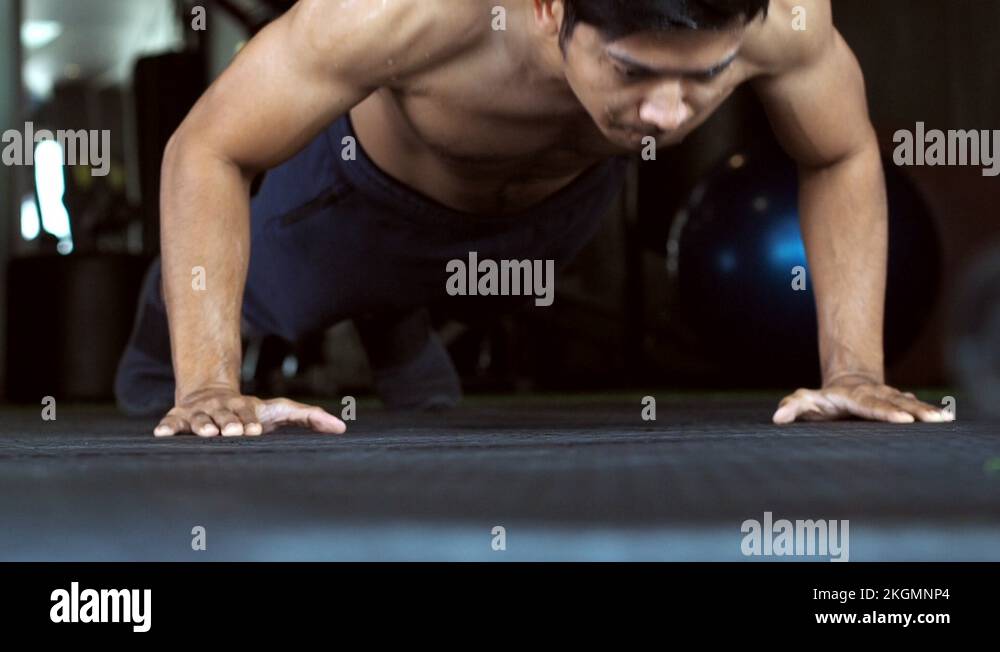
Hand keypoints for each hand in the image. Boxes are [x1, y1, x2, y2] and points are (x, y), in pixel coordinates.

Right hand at [153, 388, 346, 436]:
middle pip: (226, 416)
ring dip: (202, 425)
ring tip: (206, 433)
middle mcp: (223, 409)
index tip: (256, 430)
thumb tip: (342, 427)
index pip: (250, 415)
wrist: (212, 394)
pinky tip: (161, 434)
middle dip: (229, 423)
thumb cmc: (254, 411)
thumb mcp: (282, 411)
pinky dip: (167, 427)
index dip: (252, 422)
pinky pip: (173, 422)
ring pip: (200, 419)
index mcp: (247, 409)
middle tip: (231, 432)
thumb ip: (310, 417)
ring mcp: (201, 413)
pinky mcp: (180, 418)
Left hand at [772, 376, 954, 424]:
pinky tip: (944, 416)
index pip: (871, 405)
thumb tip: (778, 418)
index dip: (886, 412)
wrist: (848, 382)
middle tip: (930, 420)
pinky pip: (916, 406)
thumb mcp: (807, 401)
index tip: (902, 419)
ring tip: (943, 419)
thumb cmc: (824, 399)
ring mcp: (889, 397)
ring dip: (926, 411)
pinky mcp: (900, 403)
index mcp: (854, 397)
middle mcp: (875, 395)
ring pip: (909, 402)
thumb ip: (793, 407)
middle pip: (895, 403)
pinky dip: (929, 410)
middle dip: (914, 411)